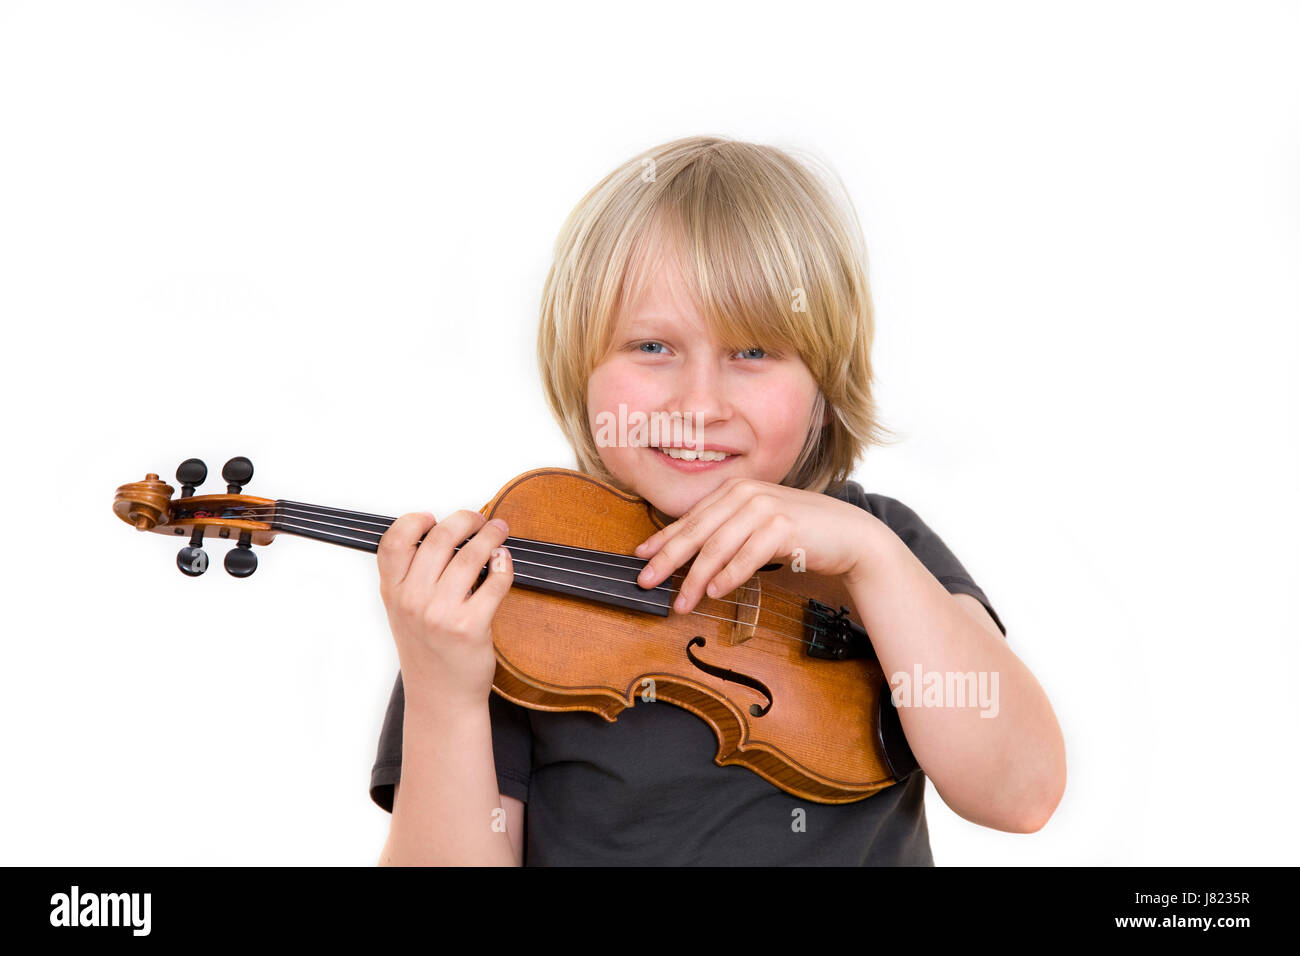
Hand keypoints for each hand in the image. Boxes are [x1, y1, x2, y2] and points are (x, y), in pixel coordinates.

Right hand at [377, 510, 512, 707]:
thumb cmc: (427, 651)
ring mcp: (441, 614)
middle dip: (466, 520)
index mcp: (393, 592)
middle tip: (480, 519)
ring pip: (470, 556)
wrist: (441, 697)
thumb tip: (443, 532)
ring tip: (499, 531)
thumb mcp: (402, 611)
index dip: (415, 521)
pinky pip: (494, 582)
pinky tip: (504, 561)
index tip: (434, 517)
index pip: (394, 541)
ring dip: (491, 536)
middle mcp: (413, 601)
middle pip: (439, 539)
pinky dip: (503, 565)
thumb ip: (411, 575)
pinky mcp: (471, 626)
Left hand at [632, 478, 877, 614]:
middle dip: (668, 560)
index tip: (640, 557)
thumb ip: (727, 531)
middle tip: (646, 582)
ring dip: (696, 578)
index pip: (690, 518)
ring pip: (718, 547)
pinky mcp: (784, 527)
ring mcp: (765, 508)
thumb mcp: (757, 525)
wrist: (848, 533)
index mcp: (735, 489)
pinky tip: (715, 592)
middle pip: (697, 532)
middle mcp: (746, 493)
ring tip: (682, 601)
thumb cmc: (800, 532)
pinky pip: (748, 556)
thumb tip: (689, 557)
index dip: (663, 539)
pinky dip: (729, 576)